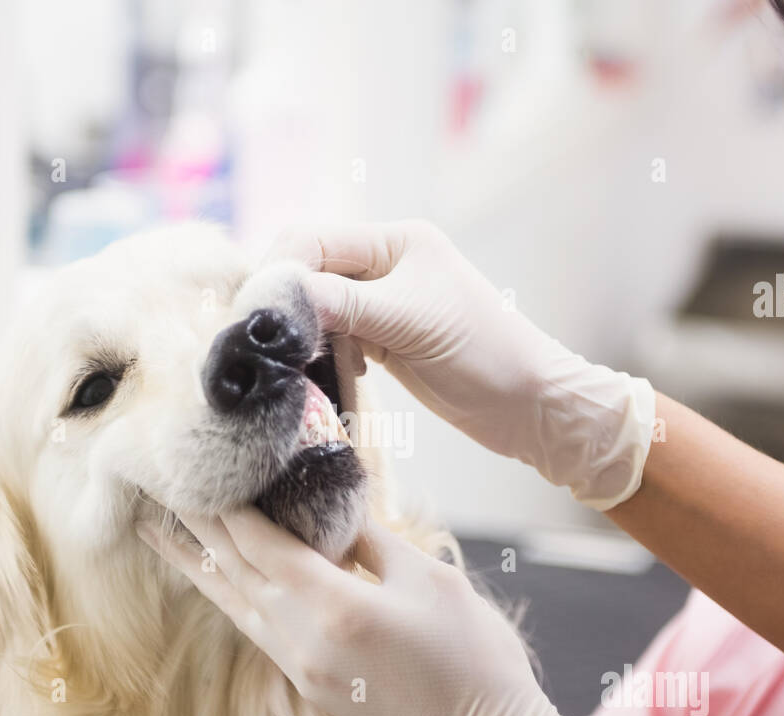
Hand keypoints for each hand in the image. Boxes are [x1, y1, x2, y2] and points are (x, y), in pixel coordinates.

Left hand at [136, 504, 661, 715]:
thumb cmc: (472, 654)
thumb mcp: (427, 577)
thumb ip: (372, 537)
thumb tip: (335, 503)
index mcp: (332, 605)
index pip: (258, 542)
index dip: (223, 503)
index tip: (194, 467)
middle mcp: (301, 639)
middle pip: (233, 570)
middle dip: (195, 526)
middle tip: (158, 487)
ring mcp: (301, 667)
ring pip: (233, 604)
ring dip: (198, 564)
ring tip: (161, 534)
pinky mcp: (309, 685)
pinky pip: (254, 629)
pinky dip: (230, 595)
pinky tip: (221, 580)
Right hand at [264, 219, 656, 510]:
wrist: (528, 407)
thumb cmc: (484, 355)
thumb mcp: (408, 322)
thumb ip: (342, 305)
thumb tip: (276, 298)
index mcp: (396, 241)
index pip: (313, 240)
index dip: (278, 271)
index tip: (255, 314)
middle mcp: (385, 265)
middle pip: (308, 270)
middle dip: (283, 303)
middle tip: (260, 343)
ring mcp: (383, 304)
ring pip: (316, 306)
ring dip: (300, 333)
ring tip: (288, 363)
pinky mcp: (383, 340)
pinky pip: (332, 337)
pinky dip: (319, 354)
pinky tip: (322, 375)